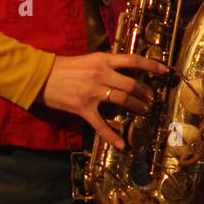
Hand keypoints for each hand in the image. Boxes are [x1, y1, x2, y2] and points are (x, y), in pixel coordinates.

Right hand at [41, 52, 167, 148]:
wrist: (39, 76)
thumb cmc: (64, 67)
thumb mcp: (88, 59)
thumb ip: (106, 64)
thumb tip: (125, 70)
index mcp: (103, 60)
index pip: (133, 60)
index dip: (151, 64)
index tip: (164, 70)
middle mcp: (100, 75)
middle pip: (132, 84)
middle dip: (144, 92)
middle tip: (149, 98)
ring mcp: (92, 92)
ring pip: (123, 100)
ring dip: (136, 106)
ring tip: (143, 110)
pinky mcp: (83, 108)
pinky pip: (100, 124)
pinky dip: (112, 136)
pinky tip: (121, 145)